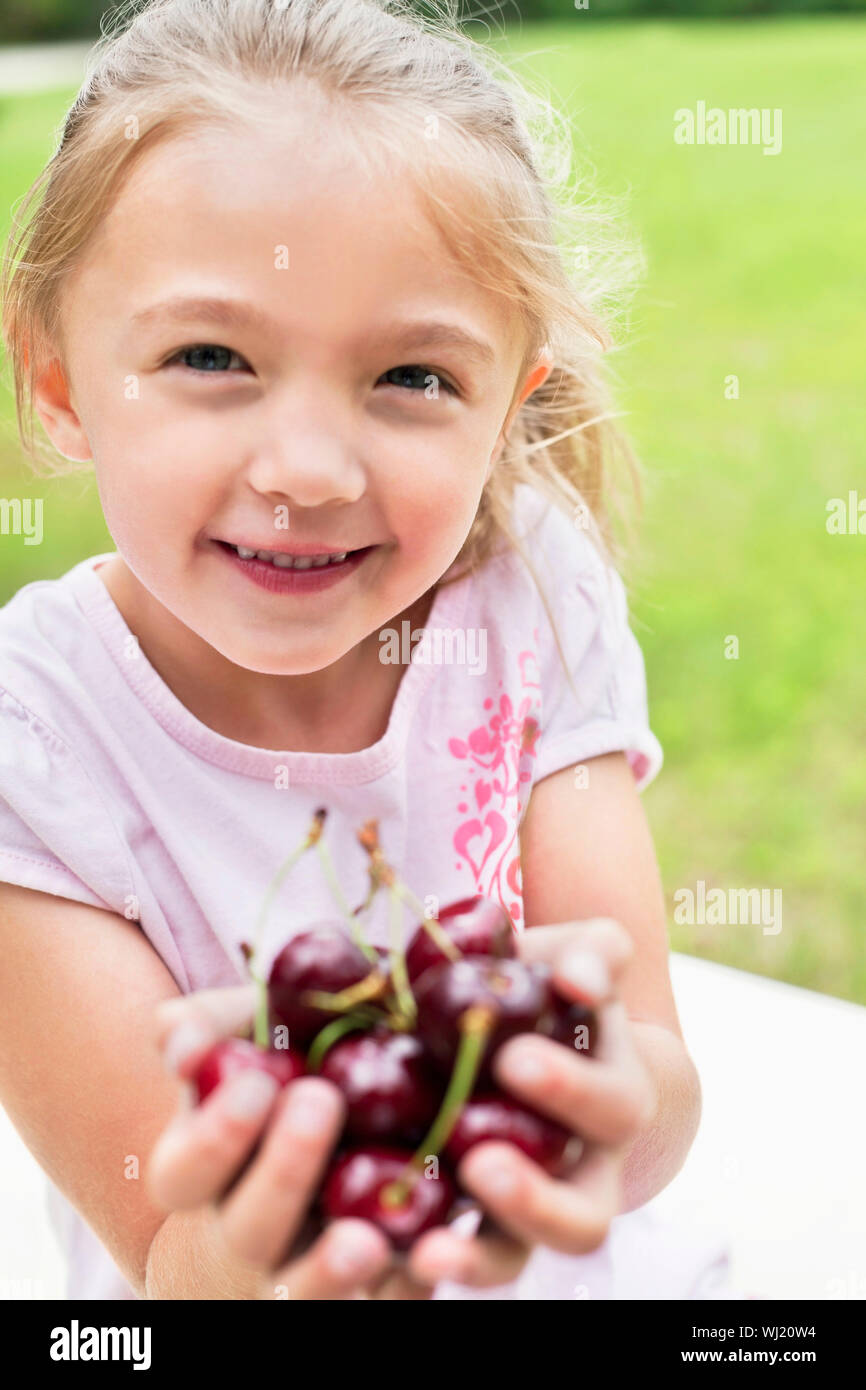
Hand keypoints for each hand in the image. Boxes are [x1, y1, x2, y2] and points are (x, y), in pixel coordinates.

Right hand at [146, 984, 530, 1297]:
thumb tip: (180, 1043)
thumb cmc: (273, 1080)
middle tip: (320, 1099)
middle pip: (247, 1231)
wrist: (325, 1146)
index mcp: (201, 1179)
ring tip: (364, 1237)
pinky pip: (384, 1305)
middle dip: (280, 1173)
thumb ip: (208, 1029)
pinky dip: (405, 1288)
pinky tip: (433, 1255)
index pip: (184, 1174)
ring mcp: (302, 1276)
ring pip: (304, 1294)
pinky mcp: (369, 1295)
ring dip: (328, 1271)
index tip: (259, 1082)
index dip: (214, 1137)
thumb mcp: (240, 1043)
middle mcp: (243, 1239)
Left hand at [406, 918, 655, 1282]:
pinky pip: (454, 1263)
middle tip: (479, 1162)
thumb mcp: (579, 957)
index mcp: (615, 1102)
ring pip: (519, 1259)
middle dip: (533, 1197)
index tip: (512, 1060)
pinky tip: (377, 1248)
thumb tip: (580, 978)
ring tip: (429, 1249)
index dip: (569, 1090)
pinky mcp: (471, 1229)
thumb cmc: (555, 989)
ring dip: (477, 1261)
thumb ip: (592, 955)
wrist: (539, 1039)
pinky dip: (422, 1263)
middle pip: (582, 1216)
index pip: (608, 1106)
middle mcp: (584, 1174)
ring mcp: (527, 1212)